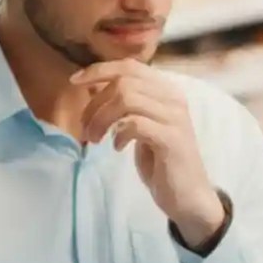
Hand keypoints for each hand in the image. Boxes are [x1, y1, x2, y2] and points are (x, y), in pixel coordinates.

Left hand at [71, 60, 224, 250]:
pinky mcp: (171, 139)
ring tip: (95, 139)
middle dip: (95, 103)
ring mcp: (174, 118)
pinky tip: (117, 147)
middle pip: (124, 82)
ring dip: (102, 119)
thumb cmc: (161, 161)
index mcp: (166, 91)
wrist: (188, 196)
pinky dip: (119, 134)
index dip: (99, 70)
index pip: (129, 66)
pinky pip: (135, 123)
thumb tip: (94, 87)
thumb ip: (126, 106)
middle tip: (85, 128)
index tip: (74, 82)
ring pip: (127, 99)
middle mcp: (173, 98)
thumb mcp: (141, 127)